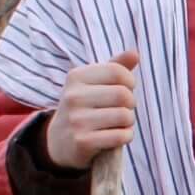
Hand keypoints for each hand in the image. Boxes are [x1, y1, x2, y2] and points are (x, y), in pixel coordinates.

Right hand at [43, 51, 141, 167]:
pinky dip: (125, 137)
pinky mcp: (82, 142)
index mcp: (76, 76)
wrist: (59, 141)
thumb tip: (135, 53)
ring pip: (125, 116)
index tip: (124, 90)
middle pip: (124, 95)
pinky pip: (120, 136)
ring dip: (129, 122)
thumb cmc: (85, 107)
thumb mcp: (94, 83)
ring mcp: (76, 120)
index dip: (129, 82)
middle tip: (122, 109)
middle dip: (131, 104)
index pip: (117, 72)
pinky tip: (116, 136)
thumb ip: (116, 67)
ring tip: (118, 123)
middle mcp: (73, 96)